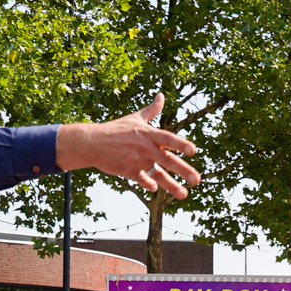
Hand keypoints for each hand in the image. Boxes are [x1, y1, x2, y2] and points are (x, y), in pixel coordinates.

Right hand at [56, 93, 201, 198]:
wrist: (93, 142)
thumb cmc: (115, 130)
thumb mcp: (135, 118)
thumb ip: (152, 110)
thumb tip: (161, 96)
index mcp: (149, 134)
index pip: (169, 139)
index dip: (181, 144)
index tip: (193, 151)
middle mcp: (146, 147)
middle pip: (168, 160)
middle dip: (183, 170)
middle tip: (197, 180)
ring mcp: (137, 160)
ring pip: (158, 174)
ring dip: (171, 185)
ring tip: (184, 195)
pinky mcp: (128, 170)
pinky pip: (141, 178)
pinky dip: (148, 183)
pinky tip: (155, 188)